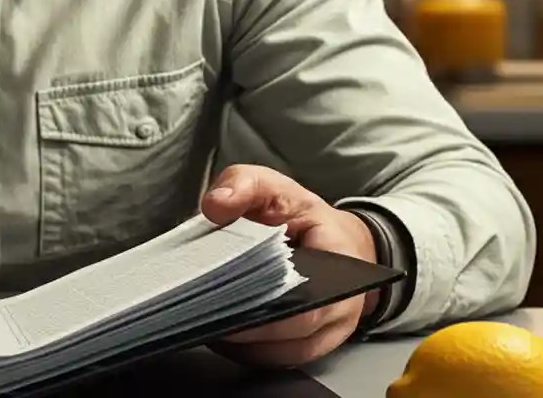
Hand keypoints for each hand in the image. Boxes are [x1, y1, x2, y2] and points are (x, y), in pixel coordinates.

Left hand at [200, 165, 379, 367]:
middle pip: (292, 332)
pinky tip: (216, 331)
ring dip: (241, 343)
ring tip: (203, 321)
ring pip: (281, 353)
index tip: (225, 296)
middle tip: (201, 312)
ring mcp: (327, 332)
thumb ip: (243, 184)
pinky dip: (244, 349)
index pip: (307, 300)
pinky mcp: (307, 345)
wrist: (331, 241)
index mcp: (340, 263)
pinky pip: (275, 359)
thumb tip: (215, 206)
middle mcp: (341, 306)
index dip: (266, 306)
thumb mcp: (273, 187)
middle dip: (245, 325)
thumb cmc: (301, 217)